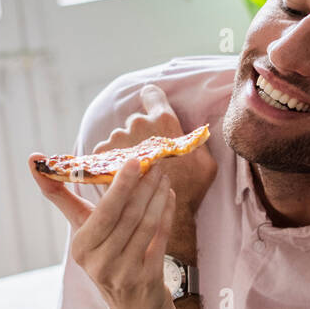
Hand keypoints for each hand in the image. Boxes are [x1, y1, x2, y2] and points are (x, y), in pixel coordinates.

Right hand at [28, 153, 174, 308]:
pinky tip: (168, 195)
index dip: (121, 186)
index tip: (134, 161)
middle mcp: (101, 263)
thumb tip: (34, 160)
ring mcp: (126, 272)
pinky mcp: (148, 277)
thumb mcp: (82, 230)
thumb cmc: (104, 254)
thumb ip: (61, 196)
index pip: (104, 213)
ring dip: (158, 196)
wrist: (131, 303)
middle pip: (128, 216)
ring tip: (162, 175)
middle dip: (144, 186)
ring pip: (146, 225)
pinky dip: (167, 213)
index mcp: (82, 248)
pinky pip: (161, 237)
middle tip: (155, 162)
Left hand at [96, 84, 216, 218]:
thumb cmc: (190, 188)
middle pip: (136, 119)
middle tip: (150, 156)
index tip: (152, 111)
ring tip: (137, 169)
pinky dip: (113, 161)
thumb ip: (196, 140)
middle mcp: (138, 124)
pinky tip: (124, 175)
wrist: (162, 215)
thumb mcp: (206, 161)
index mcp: (164, 120)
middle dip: (141, 134)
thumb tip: (193, 130)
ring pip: (121, 136)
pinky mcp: (103, 155)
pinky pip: (107, 151)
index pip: (151, 93)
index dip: (152, 101)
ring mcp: (118, 139)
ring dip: (127, 149)